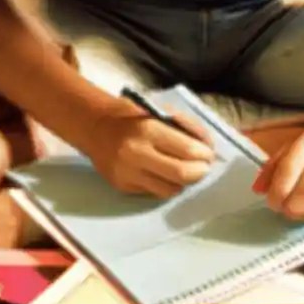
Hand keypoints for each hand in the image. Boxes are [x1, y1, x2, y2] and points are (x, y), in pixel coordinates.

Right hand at [88, 102, 214, 198]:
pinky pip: (155, 192)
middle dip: (199, 172)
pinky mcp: (123, 187)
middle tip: (204, 167)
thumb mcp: (159, 111)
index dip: (205, 154)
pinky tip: (165, 174)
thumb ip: (186, 126)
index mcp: (148, 129)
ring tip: (186, 171)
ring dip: (184, 182)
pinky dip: (166, 185)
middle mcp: (137, 153)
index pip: (187, 150)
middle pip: (181, 174)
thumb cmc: (132, 115)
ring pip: (170, 189)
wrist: (94, 126)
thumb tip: (208, 146)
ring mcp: (128, 173)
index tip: (209, 154)